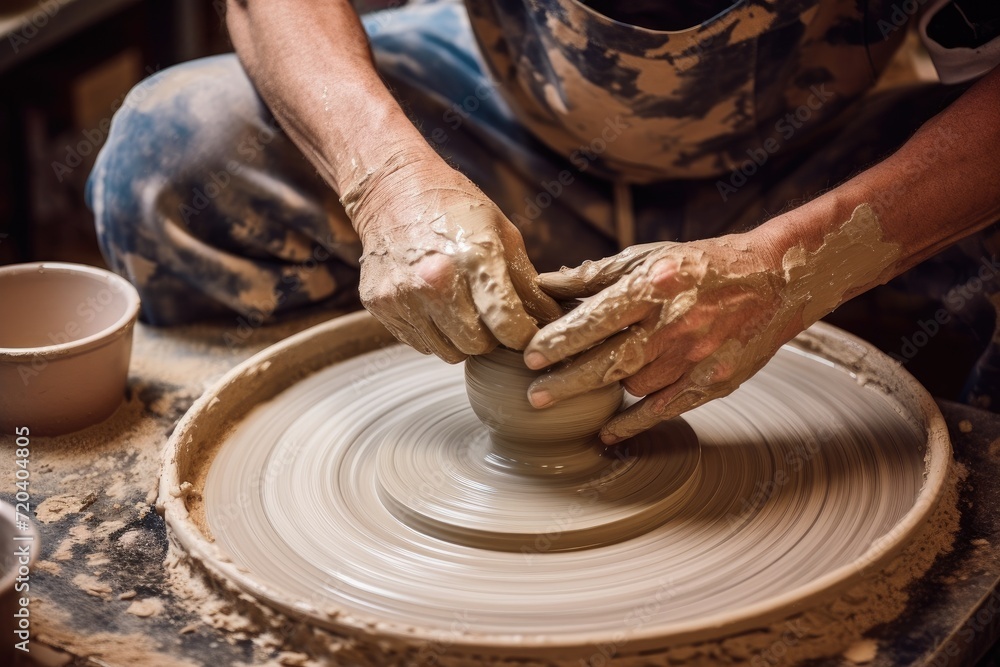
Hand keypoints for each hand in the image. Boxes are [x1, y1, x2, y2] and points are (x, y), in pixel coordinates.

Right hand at [341, 153, 560, 361]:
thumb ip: (527, 282)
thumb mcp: (502, 234)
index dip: (522, 335)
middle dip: (490, 337)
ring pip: (448, 352)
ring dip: (460, 338)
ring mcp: (402, 296)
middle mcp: (434, 280)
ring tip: (460, 306)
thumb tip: (554, 321)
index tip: (524, 330)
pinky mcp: (380, 306)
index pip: (508, 326)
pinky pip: (420, 343)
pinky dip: (433, 332)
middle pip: (478, 346)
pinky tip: (432, 303)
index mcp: (474, 257)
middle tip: (490, 314)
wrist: (392, 190)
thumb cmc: (455, 209)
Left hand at [522, 235, 797, 442]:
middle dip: (566, 383)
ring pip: (633, 386)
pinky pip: (663, 411)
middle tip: (534, 397)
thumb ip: (595, 276)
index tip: (529, 355)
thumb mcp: (649, 258)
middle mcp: (673, 325)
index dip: (560, 340)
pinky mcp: (712, 383)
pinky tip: (606, 432)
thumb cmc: (703, 265)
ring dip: (604, 389)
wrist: (775, 281)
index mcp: (653, 287)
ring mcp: (695, 358)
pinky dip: (632, 423)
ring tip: (576, 391)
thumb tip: (545, 283)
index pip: (596, 319)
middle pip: (608, 362)